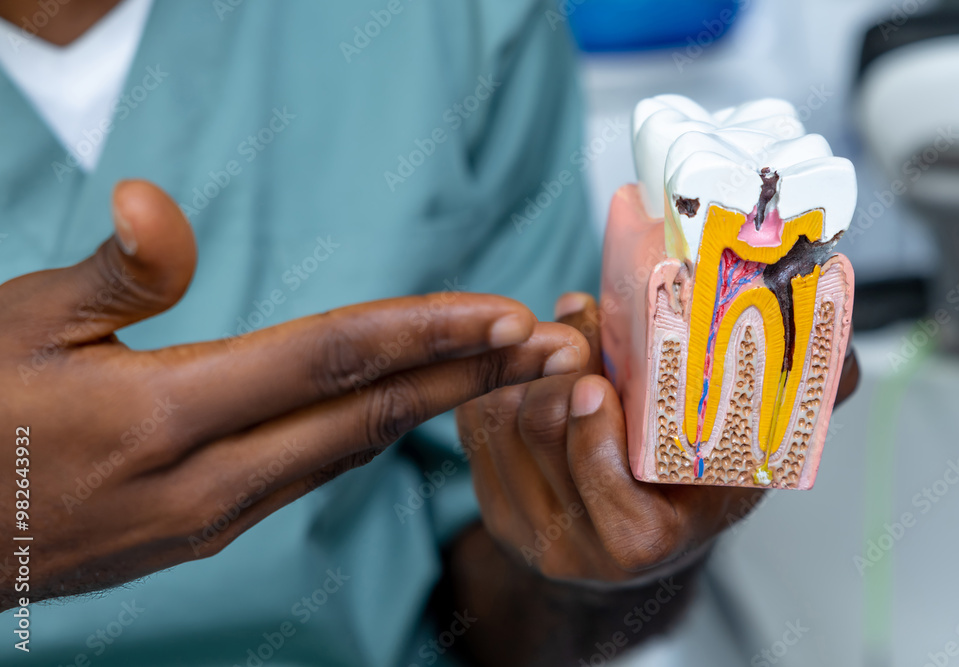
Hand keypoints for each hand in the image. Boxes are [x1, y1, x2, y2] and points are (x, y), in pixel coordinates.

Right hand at [0, 181, 586, 609]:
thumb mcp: (18, 323)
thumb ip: (112, 273)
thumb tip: (152, 203)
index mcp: (166, 414)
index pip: (331, 360)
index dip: (427, 333)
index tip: (506, 315)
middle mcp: (209, 480)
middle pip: (368, 415)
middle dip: (470, 378)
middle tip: (549, 350)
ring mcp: (212, 520)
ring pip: (349, 452)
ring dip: (435, 408)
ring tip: (503, 375)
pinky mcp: (203, 536)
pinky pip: (311, 475)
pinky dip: (374, 436)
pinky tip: (408, 411)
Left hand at [457, 292, 859, 584]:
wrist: (628, 539)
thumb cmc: (687, 494)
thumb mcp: (746, 462)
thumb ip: (793, 411)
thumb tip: (842, 357)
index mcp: (646, 538)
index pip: (606, 489)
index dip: (597, 431)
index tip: (600, 381)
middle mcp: (579, 544)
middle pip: (541, 432)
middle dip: (556, 373)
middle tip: (577, 337)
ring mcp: (527, 526)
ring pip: (500, 421)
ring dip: (526, 366)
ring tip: (560, 340)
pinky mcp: (492, 501)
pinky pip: (474, 427)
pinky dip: (497, 381)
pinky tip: (531, 364)